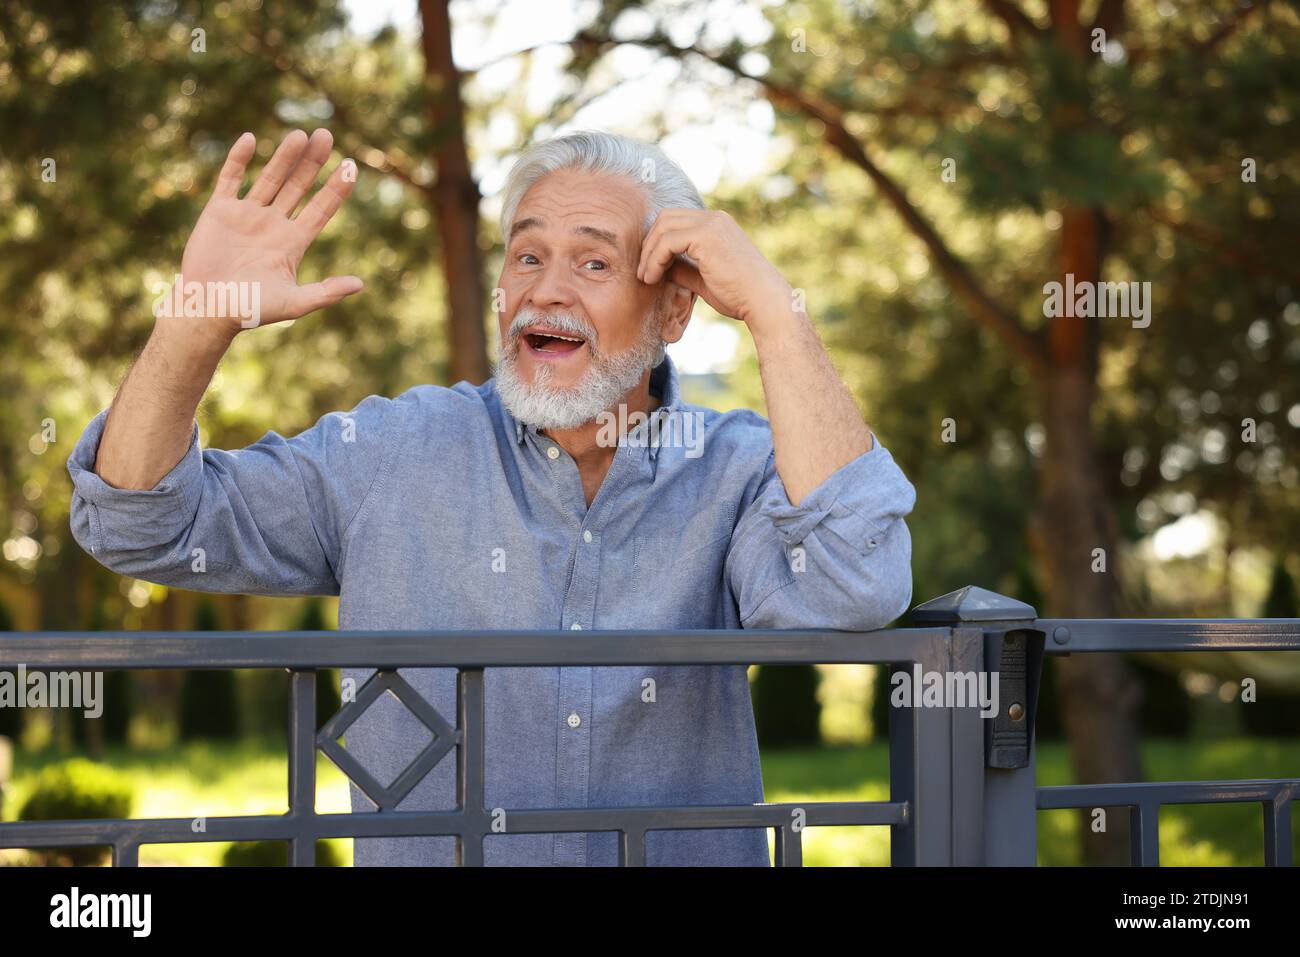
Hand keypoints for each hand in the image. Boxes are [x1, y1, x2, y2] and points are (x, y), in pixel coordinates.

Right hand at [168, 129, 361, 335]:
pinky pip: (231, 179)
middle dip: (312, 162)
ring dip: (285, 157)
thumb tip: (360, 284)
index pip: (321, 209)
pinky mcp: (220, 211)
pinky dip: (239, 159)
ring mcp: (248, 215)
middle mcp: (274, 224)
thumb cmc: (250, 310)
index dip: (336, 188)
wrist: (207, 309)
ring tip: (300, 134)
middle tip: (326, 135)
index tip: (352, 166)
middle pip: (299, 186)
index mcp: (294, 242)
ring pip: (270, 178)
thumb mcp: (294, 303)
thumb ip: (326, 292)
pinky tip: (250, 139)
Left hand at [636, 209, 793, 327]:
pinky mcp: (706, 236)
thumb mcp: (705, 279)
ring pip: (662, 226)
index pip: (675, 221)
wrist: (764, 302)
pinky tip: (651, 278)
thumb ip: (684, 269)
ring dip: (648, 253)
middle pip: (665, 218)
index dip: (657, 242)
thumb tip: (662, 268)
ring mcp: (711, 224)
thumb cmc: (740, 296)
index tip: (649, 268)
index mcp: (717, 225)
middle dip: (649, 244)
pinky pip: (666, 241)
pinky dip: (653, 259)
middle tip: (642, 272)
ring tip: (645, 278)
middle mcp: (714, 218)